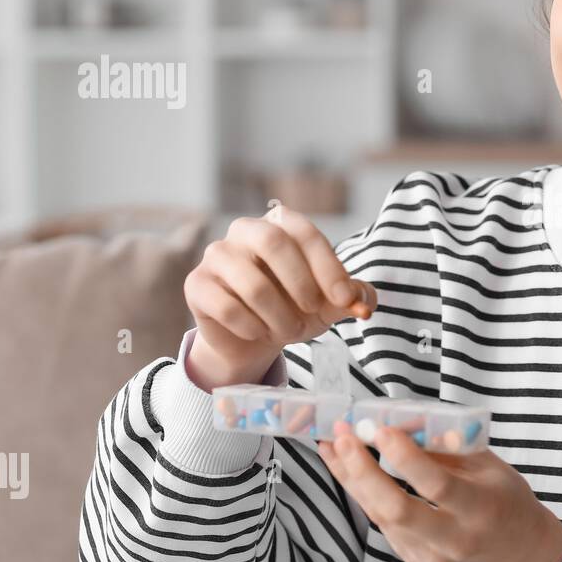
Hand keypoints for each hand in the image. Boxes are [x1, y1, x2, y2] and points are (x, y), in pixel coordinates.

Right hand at [183, 206, 378, 390]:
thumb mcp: (330, 303)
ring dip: (278, 315)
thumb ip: (353, 297)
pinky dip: (251, 326)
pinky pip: (225, 306)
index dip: (329, 267)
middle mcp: (245, 230)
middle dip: (300, 283)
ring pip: (251, 282)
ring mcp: (216, 255)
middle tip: (313, 312)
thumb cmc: (295, 308)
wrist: (254, 337)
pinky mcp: (197, 284)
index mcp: (280, 223)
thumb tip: (364, 303)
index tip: (346, 301)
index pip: (305, 233)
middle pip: (273, 242)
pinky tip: (260, 332)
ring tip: (289, 330)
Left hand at [318, 422, 561, 561]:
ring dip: (351, 477)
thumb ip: (449, 447)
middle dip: (363, 471)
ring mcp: (430, 554)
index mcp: (481, 508)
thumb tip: (404, 422)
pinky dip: (361, 491)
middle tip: (343, 436)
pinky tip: (346, 465)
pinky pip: (381, 522)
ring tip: (332, 442)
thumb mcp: (490, 465)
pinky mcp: (413, 557)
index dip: (406, 458)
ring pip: (380, 516)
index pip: (437, 485)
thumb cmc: (504, 497)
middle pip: (397, 510)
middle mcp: (453, 538)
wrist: (515, 551)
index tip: (381, 429)